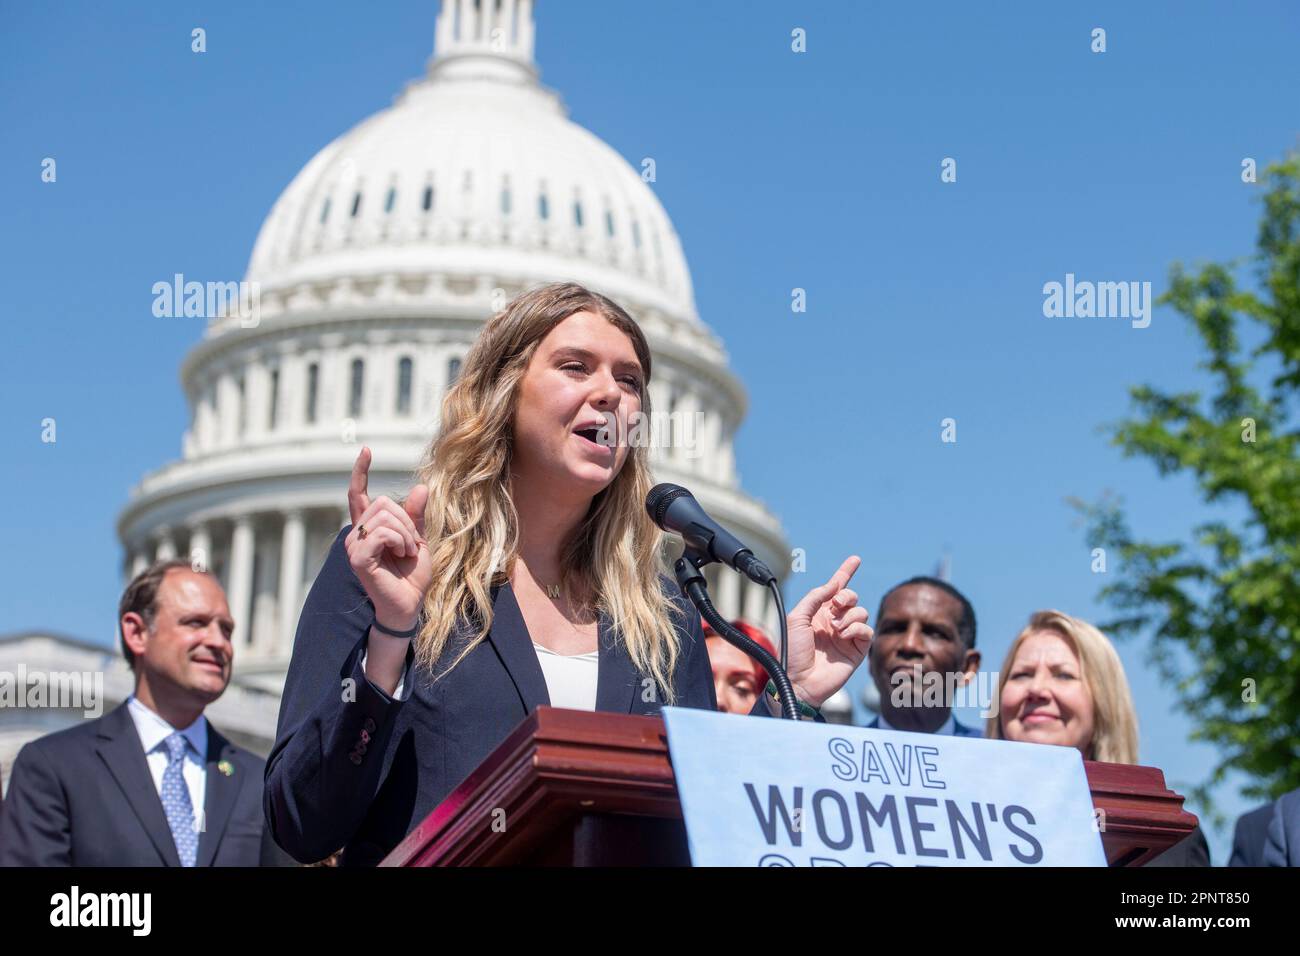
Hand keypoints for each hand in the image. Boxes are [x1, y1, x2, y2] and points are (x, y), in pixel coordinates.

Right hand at [344, 447, 432, 629]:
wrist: (410, 604)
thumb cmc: (412, 575)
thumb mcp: (419, 539)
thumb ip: (416, 515)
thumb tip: (420, 486)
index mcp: (369, 528)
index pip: (358, 494)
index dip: (360, 471)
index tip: (366, 450)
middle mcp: (357, 534)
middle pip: (382, 502)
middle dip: (406, 521)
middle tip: (411, 545)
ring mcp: (354, 546)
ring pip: (385, 516)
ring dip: (406, 533)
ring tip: (406, 553)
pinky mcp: (358, 558)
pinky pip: (382, 532)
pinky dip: (400, 541)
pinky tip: (401, 556)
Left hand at [785, 556, 872, 707]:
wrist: (800, 680)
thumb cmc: (793, 651)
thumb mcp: (797, 617)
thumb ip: (815, 598)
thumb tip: (832, 586)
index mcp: (818, 613)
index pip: (835, 589)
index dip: (845, 572)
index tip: (855, 559)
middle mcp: (834, 622)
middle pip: (851, 597)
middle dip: (846, 596)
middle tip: (834, 605)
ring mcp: (846, 635)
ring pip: (860, 612)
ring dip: (849, 616)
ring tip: (836, 629)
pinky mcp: (857, 649)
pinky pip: (866, 630)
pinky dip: (856, 628)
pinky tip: (844, 636)